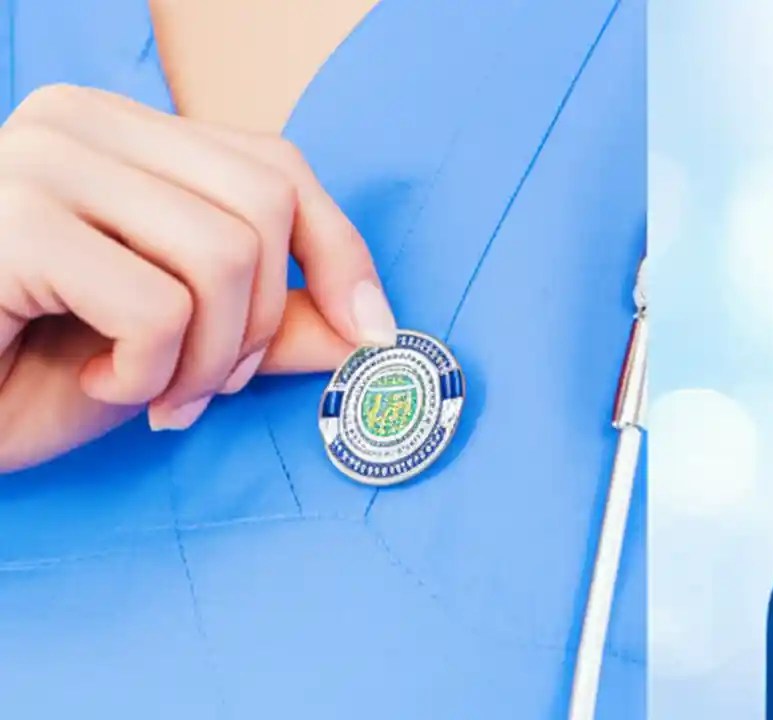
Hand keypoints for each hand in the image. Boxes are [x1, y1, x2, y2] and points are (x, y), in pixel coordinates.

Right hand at [0, 83, 397, 472]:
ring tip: (156, 396)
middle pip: (264, 205)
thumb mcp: (176, 350)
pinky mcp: (15, 221)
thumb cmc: (31, 374)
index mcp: (121, 134)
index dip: (340, 252)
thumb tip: (371, 330)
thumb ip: (269, 327)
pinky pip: (159, 306)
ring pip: (224, 255)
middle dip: (263, 323)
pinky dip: (150, 374)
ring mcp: (40, 161)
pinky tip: (101, 383)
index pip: (277, 165)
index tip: (372, 331)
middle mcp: (80, 124)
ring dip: (208, 361)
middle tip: (211, 390)